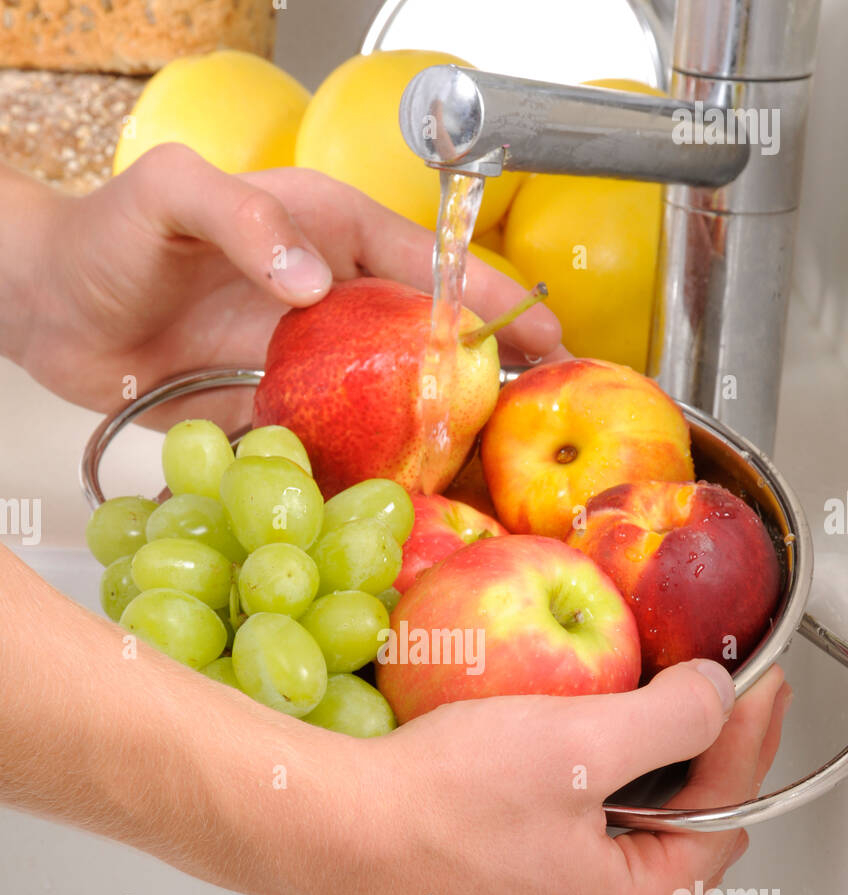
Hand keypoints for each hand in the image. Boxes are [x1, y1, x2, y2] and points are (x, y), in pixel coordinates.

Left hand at [7, 146, 561, 424]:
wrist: (52, 307)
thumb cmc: (108, 234)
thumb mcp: (172, 194)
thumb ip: (243, 218)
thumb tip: (312, 283)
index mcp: (324, 234)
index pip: (425, 264)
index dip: (488, 298)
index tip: (545, 337)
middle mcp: (326, 302)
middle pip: (422, 339)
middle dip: (480, 374)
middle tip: (534, 417)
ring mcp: (304, 363)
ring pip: (386, 399)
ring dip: (430, 432)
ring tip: (481, 472)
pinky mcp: (272, 414)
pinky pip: (331, 443)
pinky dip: (363, 469)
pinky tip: (397, 497)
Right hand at [330, 661, 789, 894]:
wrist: (321, 835)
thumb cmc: (437, 800)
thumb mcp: (576, 742)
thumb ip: (670, 719)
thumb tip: (719, 700)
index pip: (725, 818)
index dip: (742, 739)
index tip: (750, 687)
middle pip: (669, 852)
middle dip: (678, 779)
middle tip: (671, 706)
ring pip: (605, 871)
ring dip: (612, 810)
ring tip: (592, 747)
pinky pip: (546, 888)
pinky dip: (554, 841)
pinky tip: (527, 799)